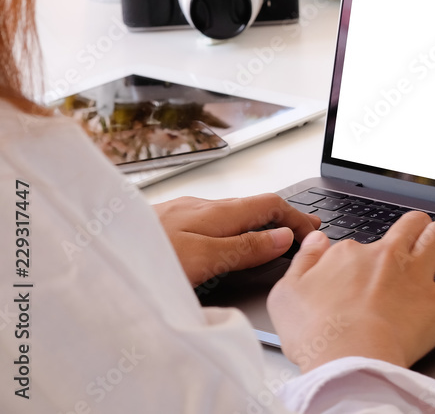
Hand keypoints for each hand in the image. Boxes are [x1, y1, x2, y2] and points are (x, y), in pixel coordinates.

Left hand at [154, 194, 320, 286]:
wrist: (90, 252)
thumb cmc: (142, 259)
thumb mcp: (202, 260)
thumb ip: (243, 247)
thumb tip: (282, 236)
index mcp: (215, 213)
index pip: (270, 205)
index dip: (296, 217)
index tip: (314, 231)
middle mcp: (201, 206)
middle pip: (253, 205)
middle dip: (282, 216)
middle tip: (303, 231)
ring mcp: (182, 212)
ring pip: (232, 212)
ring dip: (259, 220)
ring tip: (275, 236)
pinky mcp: (166, 223)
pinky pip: (213, 219)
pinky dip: (235, 226)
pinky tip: (230, 239)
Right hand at [266, 211, 434, 371]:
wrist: (346, 360)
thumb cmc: (316, 335)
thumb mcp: (286, 295)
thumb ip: (303, 261)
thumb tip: (317, 240)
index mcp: (350, 255)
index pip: (363, 243)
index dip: (366, 258)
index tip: (366, 276)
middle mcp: (388, 256)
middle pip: (412, 222)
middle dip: (419, 231)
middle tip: (420, 252)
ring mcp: (418, 276)